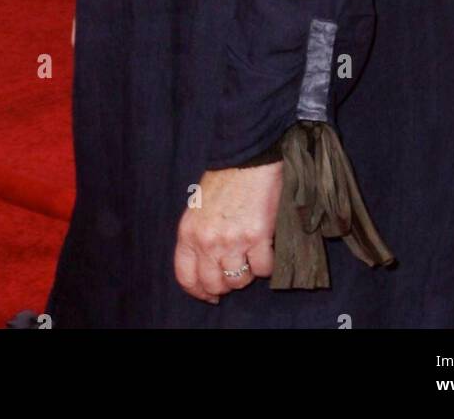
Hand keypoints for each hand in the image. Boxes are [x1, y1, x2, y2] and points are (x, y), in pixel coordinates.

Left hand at [173, 161, 283, 303]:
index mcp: (188, 233)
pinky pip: (263, 269)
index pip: (186, 277)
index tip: (210, 294)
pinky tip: (266, 248)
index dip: (199, 291)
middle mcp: (207, 241)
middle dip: (226, 284)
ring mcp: (232, 240)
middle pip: (214, 284)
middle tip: (236, 271)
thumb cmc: (224, 180)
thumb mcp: (198, 209)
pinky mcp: (256, 236)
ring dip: (247, 273)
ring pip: (239, 280)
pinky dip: (267, 264)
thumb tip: (209, 266)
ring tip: (252, 254)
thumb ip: (198, 237)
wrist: (248, 158)